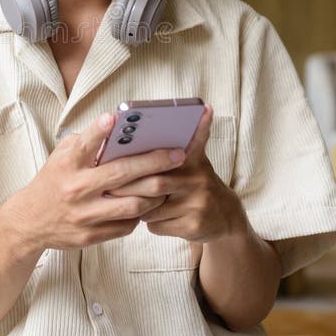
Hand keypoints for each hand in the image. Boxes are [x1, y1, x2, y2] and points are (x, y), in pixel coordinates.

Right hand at [8, 113, 178, 252]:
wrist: (29, 222)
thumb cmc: (53, 180)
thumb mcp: (61, 156)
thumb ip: (85, 143)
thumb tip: (118, 130)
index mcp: (68, 164)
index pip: (84, 145)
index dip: (98, 132)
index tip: (114, 118)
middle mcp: (76, 188)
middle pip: (122, 174)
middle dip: (154, 163)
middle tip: (177, 155)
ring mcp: (84, 214)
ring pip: (132, 205)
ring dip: (155, 194)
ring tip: (168, 184)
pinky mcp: (90, 235)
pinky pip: (126, 225)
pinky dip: (140, 214)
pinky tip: (148, 205)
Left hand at [109, 105, 247, 243]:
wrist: (225, 217)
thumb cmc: (194, 184)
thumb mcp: (192, 163)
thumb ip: (171, 150)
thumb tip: (141, 135)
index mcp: (194, 160)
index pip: (196, 139)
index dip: (200, 125)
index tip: (199, 110)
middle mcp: (198, 179)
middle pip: (155, 183)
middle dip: (129, 188)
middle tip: (110, 187)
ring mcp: (198, 203)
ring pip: (152, 208)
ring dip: (139, 208)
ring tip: (136, 202)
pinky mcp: (194, 226)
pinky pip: (157, 225)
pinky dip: (151, 223)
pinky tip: (158, 218)